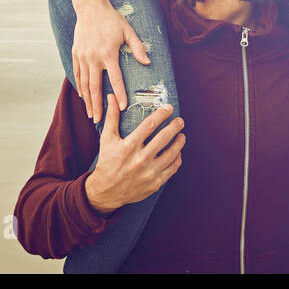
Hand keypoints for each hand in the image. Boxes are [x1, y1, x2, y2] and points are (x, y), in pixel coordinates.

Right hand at [72, 0, 150, 123]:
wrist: (90, 8)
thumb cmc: (111, 19)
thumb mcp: (128, 31)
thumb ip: (138, 47)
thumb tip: (147, 62)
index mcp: (108, 53)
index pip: (115, 79)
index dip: (119, 94)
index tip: (122, 107)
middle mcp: (94, 57)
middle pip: (95, 87)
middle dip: (97, 105)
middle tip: (98, 120)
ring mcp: (83, 57)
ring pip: (85, 83)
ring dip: (87, 100)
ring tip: (90, 114)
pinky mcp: (76, 54)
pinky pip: (77, 74)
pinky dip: (80, 86)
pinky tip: (83, 96)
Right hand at [84, 95, 183, 214]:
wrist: (107, 191)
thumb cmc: (107, 162)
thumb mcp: (107, 139)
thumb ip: (112, 117)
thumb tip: (113, 97)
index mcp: (129, 146)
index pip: (149, 125)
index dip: (161, 114)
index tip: (169, 108)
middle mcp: (140, 159)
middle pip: (164, 138)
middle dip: (175, 126)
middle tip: (180, 120)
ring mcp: (149, 172)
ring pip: (171, 154)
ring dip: (179, 142)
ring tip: (182, 135)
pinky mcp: (155, 183)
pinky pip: (172, 169)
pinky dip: (177, 159)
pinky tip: (177, 152)